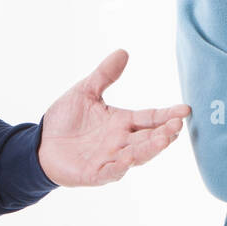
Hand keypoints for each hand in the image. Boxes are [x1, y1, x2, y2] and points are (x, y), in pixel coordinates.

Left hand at [36, 49, 190, 186]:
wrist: (40, 143)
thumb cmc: (65, 119)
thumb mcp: (85, 91)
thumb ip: (104, 75)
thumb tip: (123, 52)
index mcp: (122, 122)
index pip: (150, 118)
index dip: (167, 114)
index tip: (186, 109)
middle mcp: (121, 141)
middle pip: (149, 137)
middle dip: (165, 132)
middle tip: (178, 125)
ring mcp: (110, 158)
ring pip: (137, 155)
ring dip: (151, 148)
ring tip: (165, 139)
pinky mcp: (95, 173)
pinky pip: (111, 171)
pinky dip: (120, 166)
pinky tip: (129, 159)